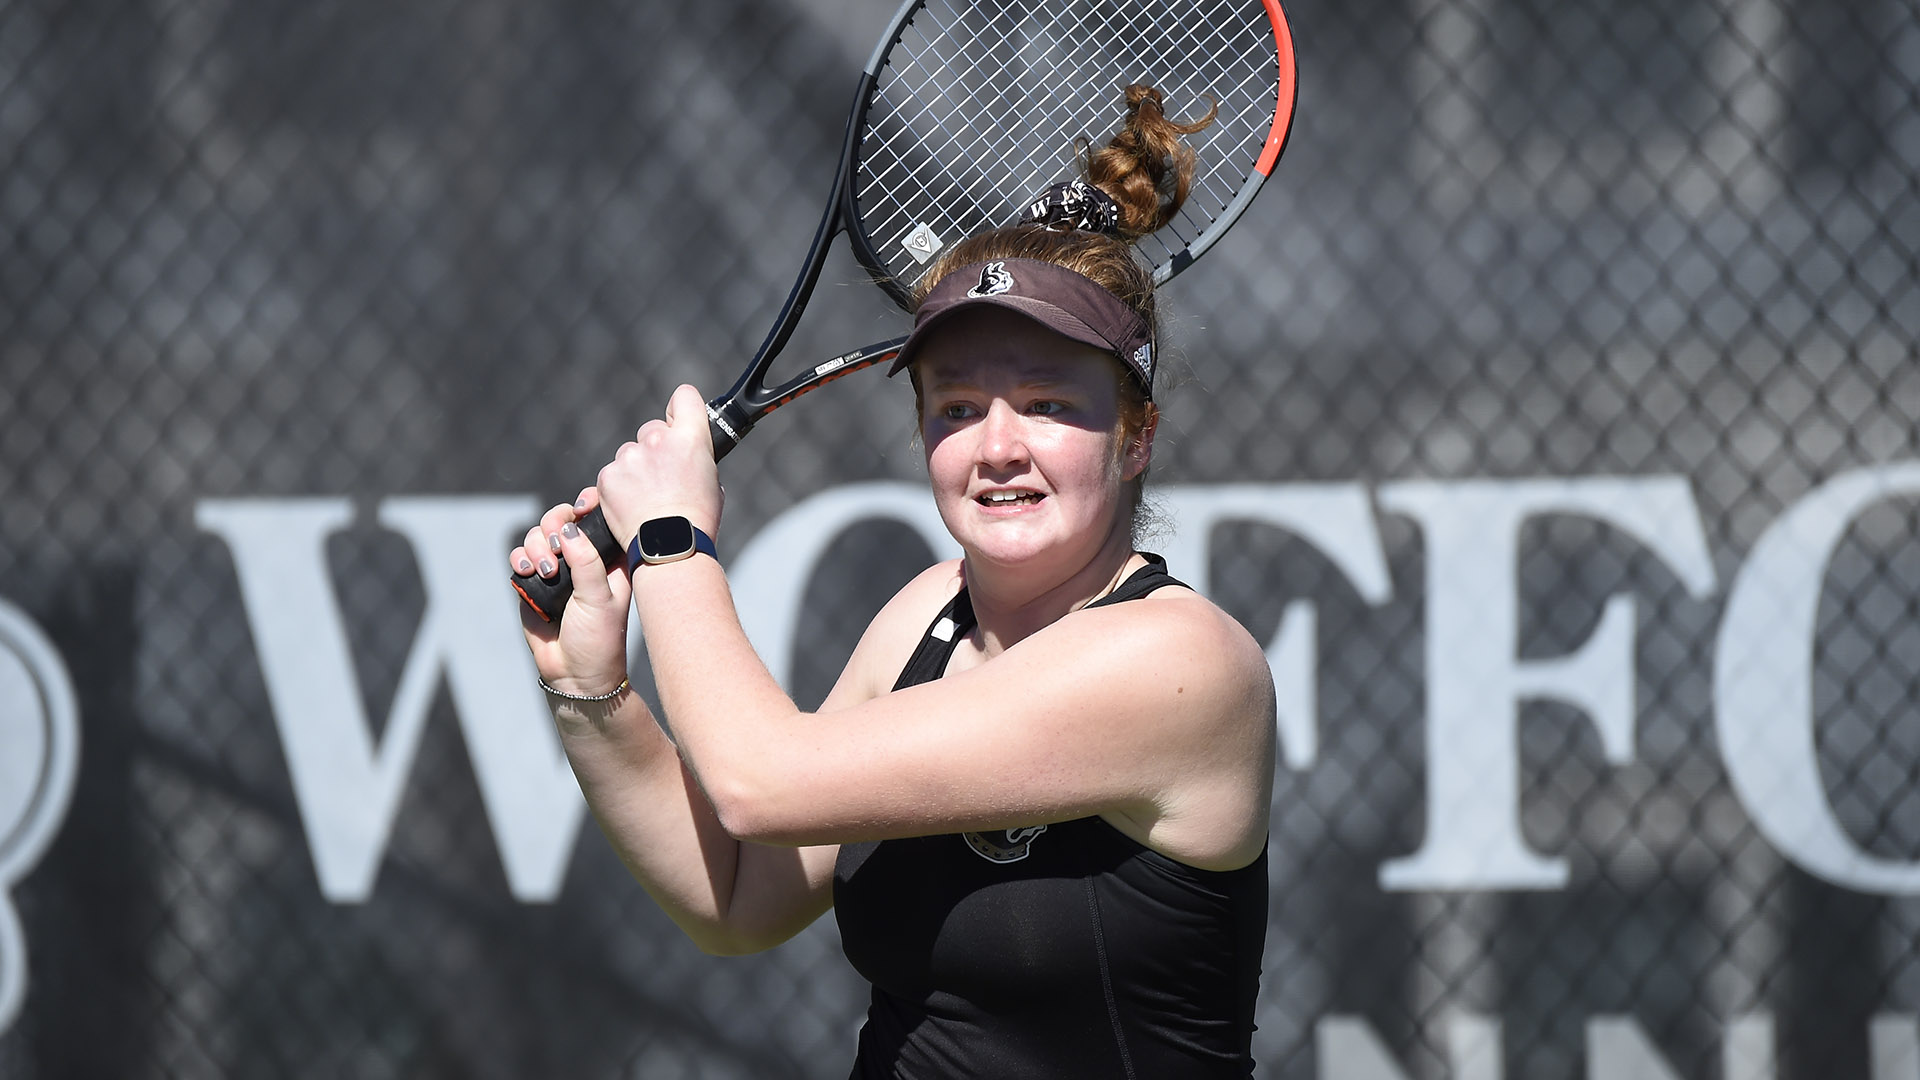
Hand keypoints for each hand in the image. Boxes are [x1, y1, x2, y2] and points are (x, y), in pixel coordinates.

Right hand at [512, 487, 630, 695]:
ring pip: (537, 534)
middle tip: (557, 551)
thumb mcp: (601, 599)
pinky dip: (519, 557)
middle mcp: (583, 558)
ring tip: (544, 571)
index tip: (580, 507)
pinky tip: (525, 571)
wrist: (574, 675)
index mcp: (610, 557)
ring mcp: (558, 568)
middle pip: (561, 518)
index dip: (588, 503)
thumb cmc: (599, 639)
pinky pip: (520, 555)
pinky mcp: (533, 581)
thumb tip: (569, 528)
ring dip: (535, 545)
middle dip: (553, 526)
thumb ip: (587, 562)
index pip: (598, 516)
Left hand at [597, 383, 723, 545]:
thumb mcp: (712, 483)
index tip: (678, 419)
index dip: (681, 408)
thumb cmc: (697, 521)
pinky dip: (619, 488)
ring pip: (630, 454)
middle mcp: (658, 440)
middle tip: (663, 477)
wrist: (669, 549)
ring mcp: (630, 457)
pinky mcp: (608, 476)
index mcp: (690, 438)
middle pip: (651, 429)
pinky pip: (612, 474)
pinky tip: (632, 506)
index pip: (685, 396)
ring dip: (636, 470)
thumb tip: (686, 456)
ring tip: (647, 499)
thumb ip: (696, 458)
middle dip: (655, 448)